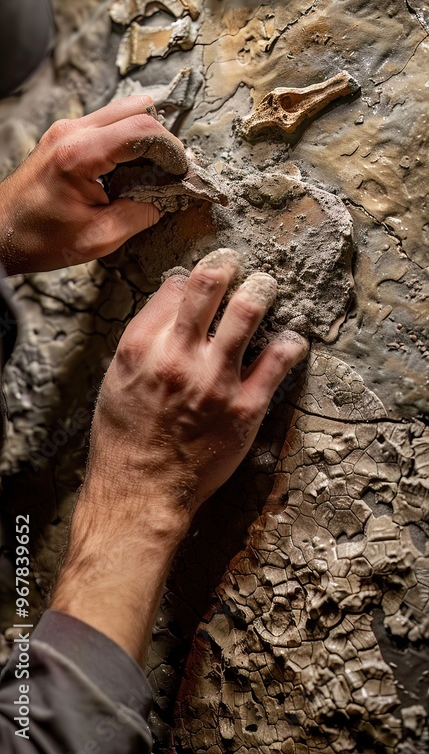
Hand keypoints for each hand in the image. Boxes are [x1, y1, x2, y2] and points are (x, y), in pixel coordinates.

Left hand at [0, 95, 186, 274]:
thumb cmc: (39, 239)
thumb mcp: (99, 237)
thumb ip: (140, 214)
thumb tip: (168, 199)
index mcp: (78, 155)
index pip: (141, 130)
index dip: (170, 149)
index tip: (181, 171)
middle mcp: (71, 132)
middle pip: (135, 108)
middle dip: (162, 137)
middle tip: (171, 168)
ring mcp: (66, 129)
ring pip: (122, 110)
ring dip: (144, 135)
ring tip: (153, 169)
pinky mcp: (65, 135)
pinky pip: (107, 123)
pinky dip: (127, 139)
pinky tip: (130, 168)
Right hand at [51, 250, 308, 662]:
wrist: (142, 492)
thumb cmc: (125, 436)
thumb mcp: (117, 377)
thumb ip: (144, 337)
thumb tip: (171, 299)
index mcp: (142, 346)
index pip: (176, 288)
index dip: (191, 279)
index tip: (201, 280)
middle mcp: (179, 357)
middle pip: (210, 285)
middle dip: (228, 265)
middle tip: (237, 263)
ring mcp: (216, 381)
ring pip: (249, 311)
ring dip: (261, 290)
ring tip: (266, 287)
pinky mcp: (246, 408)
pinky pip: (278, 360)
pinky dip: (289, 343)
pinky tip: (290, 340)